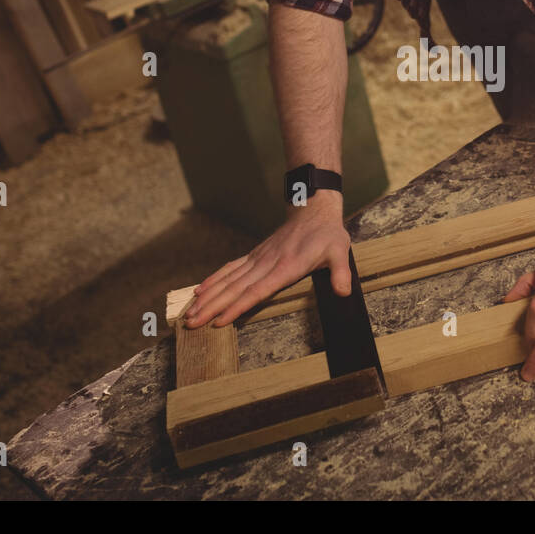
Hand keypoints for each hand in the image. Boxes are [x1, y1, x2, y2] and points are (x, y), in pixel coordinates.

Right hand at [184, 195, 351, 327]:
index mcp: (286, 267)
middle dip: (212, 306)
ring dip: (208, 297)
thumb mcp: (340, 252)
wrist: (313, 211)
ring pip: (228, 280)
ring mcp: (258, 259)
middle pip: (235, 288)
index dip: (238, 306)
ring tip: (190, 312)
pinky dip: (214, 280)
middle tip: (192, 322)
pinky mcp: (255, 256)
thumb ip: (340, 273)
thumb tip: (344, 292)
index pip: (257, 291)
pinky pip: (230, 269)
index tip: (219, 320)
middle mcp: (267, 264)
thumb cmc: (327, 235)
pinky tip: (200, 291)